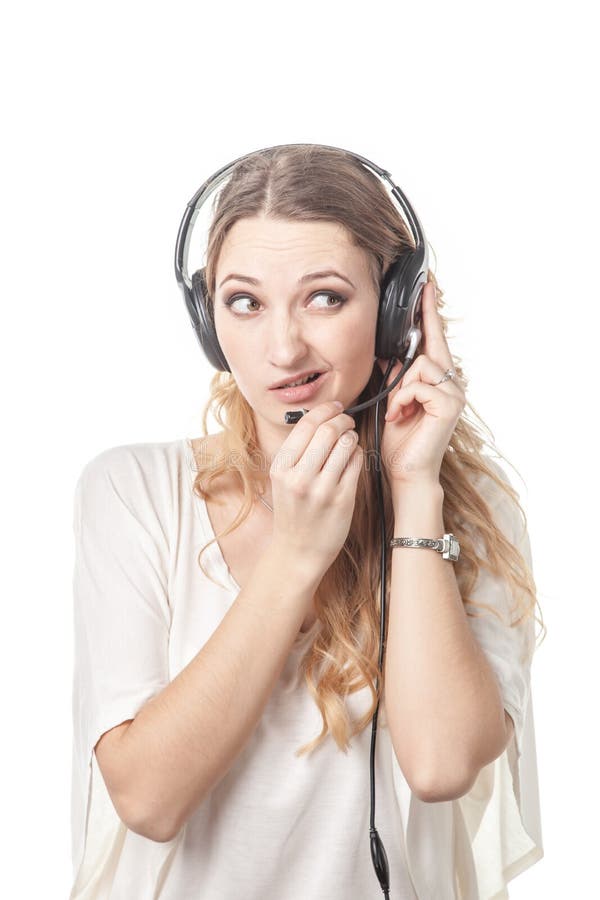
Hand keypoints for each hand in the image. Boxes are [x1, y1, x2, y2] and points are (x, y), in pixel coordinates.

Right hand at [269, 400, 362, 574]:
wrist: (298, 552)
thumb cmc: (293, 512)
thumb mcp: (282, 479)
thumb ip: (297, 451)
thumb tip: (320, 417)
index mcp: (281, 468)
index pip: (306, 424)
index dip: (325, 410)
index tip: (335, 407)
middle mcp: (299, 477)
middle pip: (328, 430)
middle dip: (342, 419)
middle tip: (347, 421)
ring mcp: (322, 489)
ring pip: (346, 444)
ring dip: (352, 436)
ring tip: (349, 441)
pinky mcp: (343, 499)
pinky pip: (357, 463)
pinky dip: (357, 454)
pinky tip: (352, 459)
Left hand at [375, 282, 465, 487]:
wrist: (405, 471)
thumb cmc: (399, 440)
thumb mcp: (392, 400)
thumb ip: (394, 376)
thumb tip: (387, 352)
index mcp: (438, 381)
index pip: (434, 340)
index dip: (429, 313)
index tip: (428, 286)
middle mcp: (451, 384)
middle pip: (431, 346)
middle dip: (423, 328)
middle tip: (422, 300)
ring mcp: (454, 393)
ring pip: (420, 366)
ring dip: (399, 389)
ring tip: (396, 410)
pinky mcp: (449, 404)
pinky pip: (418, 384)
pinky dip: (402, 399)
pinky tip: (399, 416)